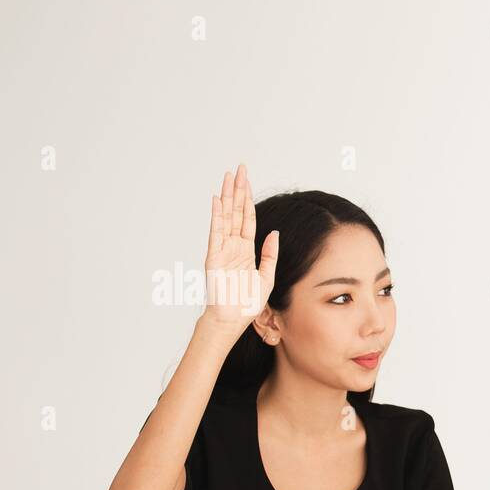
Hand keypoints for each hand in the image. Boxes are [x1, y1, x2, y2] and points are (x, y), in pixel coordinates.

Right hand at [202, 163, 278, 331]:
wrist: (233, 320)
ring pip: (226, 217)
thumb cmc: (247, 303)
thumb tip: (274, 232)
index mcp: (246, 251)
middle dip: (238, 190)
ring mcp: (222, 249)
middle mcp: (233, 246)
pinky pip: (216, 232)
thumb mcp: (267, 277)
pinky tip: (217, 200)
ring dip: (227, 196)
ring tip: (228, 177)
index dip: (248, 200)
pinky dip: (217, 216)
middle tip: (240, 169)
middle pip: (236, 212)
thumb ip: (270, 255)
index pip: (247, 219)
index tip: (248, 181)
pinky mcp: (214, 256)